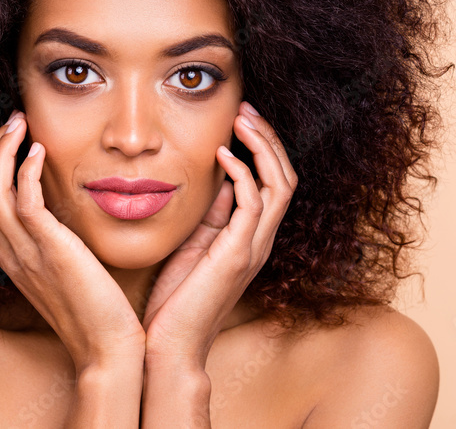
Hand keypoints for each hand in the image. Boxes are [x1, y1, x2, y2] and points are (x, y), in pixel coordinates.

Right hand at [0, 110, 145, 371]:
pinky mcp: (48, 251)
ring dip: (2, 151)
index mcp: (11, 257)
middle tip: (13, 118)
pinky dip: (24, 172)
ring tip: (20, 123)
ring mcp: (25, 254)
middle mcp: (9, 254)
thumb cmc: (97, 310)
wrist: (108, 349)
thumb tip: (63, 212)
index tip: (12, 136)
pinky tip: (39, 152)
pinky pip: (22, 203)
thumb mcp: (66, 270)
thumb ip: (55, 241)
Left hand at [140, 100, 297, 368]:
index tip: (241, 118)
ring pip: (279, 185)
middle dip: (269, 139)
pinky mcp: (236, 255)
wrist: (170, 346)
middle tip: (246, 109)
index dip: (264, 149)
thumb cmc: (176, 300)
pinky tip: (222, 153)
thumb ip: (213, 215)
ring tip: (241, 119)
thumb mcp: (195, 245)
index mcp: (250, 238)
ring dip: (262, 147)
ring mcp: (252, 248)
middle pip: (285, 177)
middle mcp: (259, 241)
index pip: (273, 183)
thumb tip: (219, 179)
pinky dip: (242, 173)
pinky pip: (252, 204)